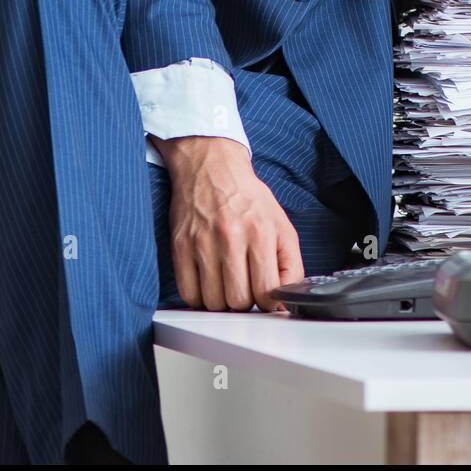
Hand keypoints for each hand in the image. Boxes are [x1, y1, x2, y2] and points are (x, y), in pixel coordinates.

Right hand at [152, 135, 304, 311]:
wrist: (211, 167)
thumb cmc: (248, 197)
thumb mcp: (281, 223)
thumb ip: (290, 262)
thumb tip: (286, 300)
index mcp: (261, 231)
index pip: (266, 290)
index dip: (270, 302)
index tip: (267, 297)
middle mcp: (231, 237)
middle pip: (239, 301)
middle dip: (246, 301)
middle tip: (246, 286)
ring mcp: (203, 243)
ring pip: (214, 303)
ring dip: (223, 301)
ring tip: (227, 283)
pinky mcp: (180, 247)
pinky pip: (188, 294)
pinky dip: (199, 297)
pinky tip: (209, 282)